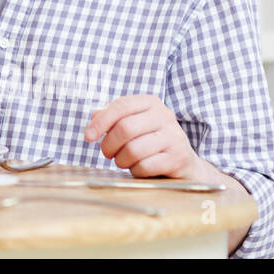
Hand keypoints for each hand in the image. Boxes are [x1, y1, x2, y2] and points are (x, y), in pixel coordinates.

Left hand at [85, 94, 203, 179]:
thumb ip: (113, 118)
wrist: (184, 163)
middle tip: (107, 153)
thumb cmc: (152, 141)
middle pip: (125, 128)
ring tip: (123, 161)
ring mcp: (174, 137)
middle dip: (109, 145)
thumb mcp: (134, 123)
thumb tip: (94, 117)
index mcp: (151, 103)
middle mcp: (165, 116)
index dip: (100, 122)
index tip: (88, 136)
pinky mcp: (178, 158)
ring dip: (121, 160)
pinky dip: (135, 170)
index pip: (121, 106)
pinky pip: (145, 166)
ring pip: (133, 150)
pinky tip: (138, 168)